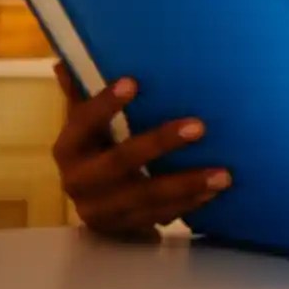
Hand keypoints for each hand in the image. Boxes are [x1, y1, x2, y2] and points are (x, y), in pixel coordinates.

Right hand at [51, 62, 230, 239]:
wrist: (94, 208)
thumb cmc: (96, 151)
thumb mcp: (86, 125)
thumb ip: (81, 95)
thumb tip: (64, 61)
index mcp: (70, 147)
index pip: (84, 122)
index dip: (105, 104)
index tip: (133, 81)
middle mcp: (79, 180)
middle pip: (121, 161)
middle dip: (160, 143)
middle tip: (199, 126)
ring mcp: (102, 209)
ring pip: (146, 196)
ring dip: (187, 184)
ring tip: (223, 174)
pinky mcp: (125, 227)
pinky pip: (160, 215)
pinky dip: (189, 204)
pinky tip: (213, 192)